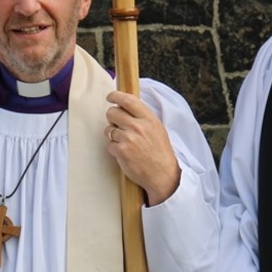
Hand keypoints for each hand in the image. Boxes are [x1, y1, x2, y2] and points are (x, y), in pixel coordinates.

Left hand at [105, 91, 179, 205]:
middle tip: (117, 125)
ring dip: (113, 135)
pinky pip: (109, 144)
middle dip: (112, 118)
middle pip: (112, 112)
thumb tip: (125, 106)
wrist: (163, 174)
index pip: (128, 100)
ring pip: (108, 129)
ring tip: (124, 143)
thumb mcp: (157, 128)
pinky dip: (114, 149)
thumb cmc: (160, 152)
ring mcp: (129, 139)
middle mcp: (138, 126)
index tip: (110, 97)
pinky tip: (124, 153)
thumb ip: (142, 117)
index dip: (116, 96)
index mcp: (149, 119)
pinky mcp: (122, 151)